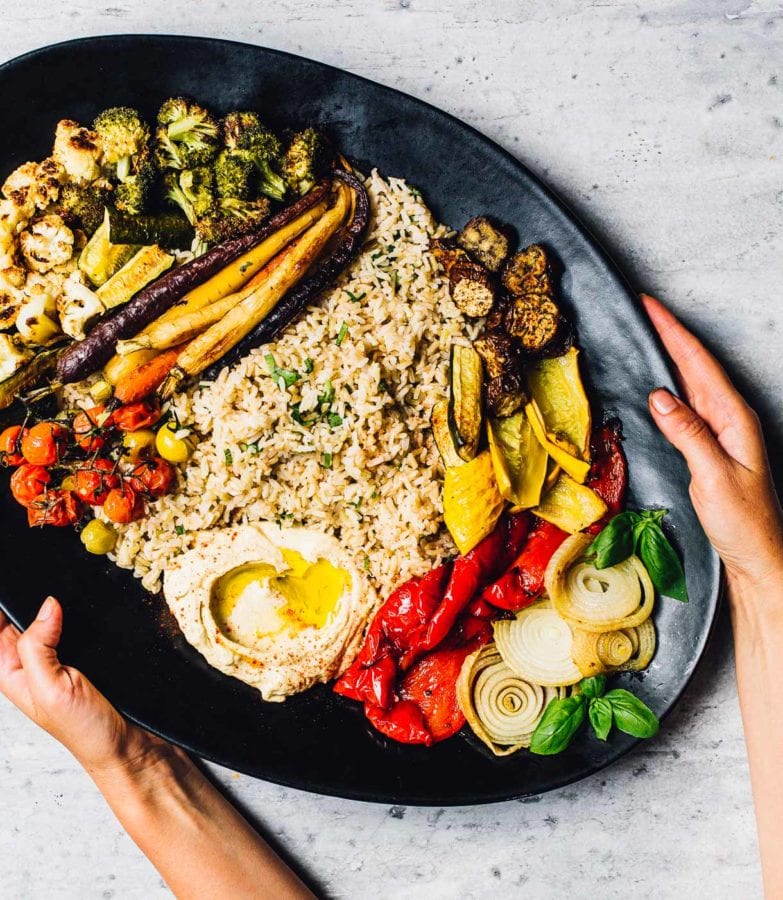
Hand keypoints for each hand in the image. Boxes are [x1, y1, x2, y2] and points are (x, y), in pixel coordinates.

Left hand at [0, 596, 164, 774]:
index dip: (5, 606)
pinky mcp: (86, 655)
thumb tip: (47, 605)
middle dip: (29, 599)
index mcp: (11, 670)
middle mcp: (32, 661)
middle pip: (19, 618)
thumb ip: (38, 646)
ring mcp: (60, 658)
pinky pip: (78, 625)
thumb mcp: (51, 689)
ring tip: (68, 590)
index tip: (16, 583)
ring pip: (50, 617)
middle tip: (47, 583)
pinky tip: (88, 606)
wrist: (128, 745)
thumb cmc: (85, 730)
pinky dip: (81, 613)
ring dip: (57, 604)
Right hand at [642, 294, 782, 588]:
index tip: (649, 305)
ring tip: (643, 332)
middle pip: (693, 364)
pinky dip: (665, 384)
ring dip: (667, 354)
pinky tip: (653, 381)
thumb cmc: (744, 523)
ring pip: (687, 380)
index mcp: (732, 417)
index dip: (672, 331)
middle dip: (667, 332)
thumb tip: (658, 396)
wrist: (758, 557)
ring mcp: (717, 431)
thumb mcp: (714, 477)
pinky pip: (682, 404)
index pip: (697, 363)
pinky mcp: (706, 445)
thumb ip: (688, 434)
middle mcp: (726, 418)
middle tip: (640, 308)